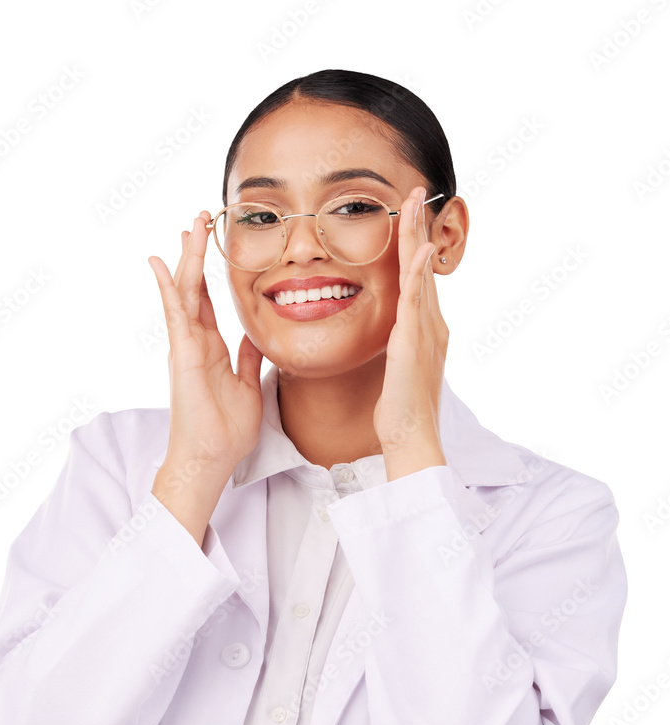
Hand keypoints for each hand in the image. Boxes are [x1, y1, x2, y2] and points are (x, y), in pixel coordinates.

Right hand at [147, 212, 264, 477]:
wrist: (211, 458)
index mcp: (211, 348)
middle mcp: (195, 342)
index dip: (208, 270)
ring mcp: (186, 346)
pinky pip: (175, 315)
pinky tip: (159, 263)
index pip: (206, 300)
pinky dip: (168, 288)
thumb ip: (248, 358)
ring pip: (184, 292)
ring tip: (189, 225)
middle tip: (199, 217)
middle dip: (196, 252)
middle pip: (193, 287)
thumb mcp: (247, 384)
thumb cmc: (225, 430)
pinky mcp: (183, 355)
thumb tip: (256, 336)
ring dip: (187, 258)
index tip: (210, 241)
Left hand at [373, 185, 448, 473]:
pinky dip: (418, 273)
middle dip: (418, 228)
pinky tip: (418, 248)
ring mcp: (425, 331)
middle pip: (423, 266)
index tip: (408, 215)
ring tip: (414, 202)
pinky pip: (416, 301)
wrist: (412, 435)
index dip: (413, 245)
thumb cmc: (400, 410)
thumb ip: (397, 345)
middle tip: (416, 191)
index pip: (418, 278)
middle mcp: (431, 324)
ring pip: (420, 274)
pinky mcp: (413, 342)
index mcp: (425, 329)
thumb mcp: (397, 368)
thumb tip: (391, 336)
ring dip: (417, 236)